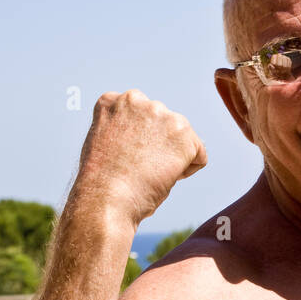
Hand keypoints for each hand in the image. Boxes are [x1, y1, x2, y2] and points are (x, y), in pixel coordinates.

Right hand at [77, 90, 206, 225]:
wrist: (104, 199)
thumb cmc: (101, 183)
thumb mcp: (103, 143)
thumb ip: (124, 130)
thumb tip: (150, 139)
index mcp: (113, 101)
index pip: (138, 116)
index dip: (135, 142)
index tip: (124, 157)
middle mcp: (137, 100)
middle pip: (162, 125)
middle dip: (157, 146)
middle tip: (137, 169)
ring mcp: (162, 114)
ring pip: (181, 139)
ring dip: (172, 158)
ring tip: (148, 174)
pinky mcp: (183, 133)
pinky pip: (198, 155)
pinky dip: (187, 170)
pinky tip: (164, 178)